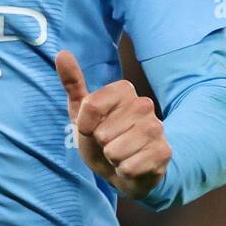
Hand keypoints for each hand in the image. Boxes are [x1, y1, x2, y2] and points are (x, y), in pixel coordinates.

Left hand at [56, 50, 170, 199]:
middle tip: (111, 143)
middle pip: (101, 132)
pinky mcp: (163, 152)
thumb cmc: (103, 138)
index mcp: (124, 90)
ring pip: (114, 151)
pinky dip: (124, 171)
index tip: (92, 128)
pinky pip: (128, 167)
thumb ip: (73, 83)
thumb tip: (61, 54)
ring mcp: (156, 128)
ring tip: (121, 154)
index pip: (90, 106)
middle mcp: (144, 104)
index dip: (85, 125)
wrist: (126, 168)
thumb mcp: (82, 112)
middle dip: (101, 144)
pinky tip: (132, 166)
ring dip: (113, 159)